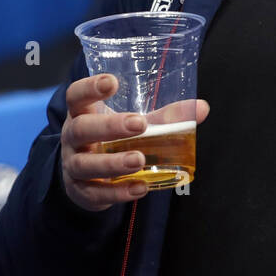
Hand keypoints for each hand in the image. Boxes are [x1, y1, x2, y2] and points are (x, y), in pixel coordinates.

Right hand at [59, 74, 210, 211]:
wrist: (87, 177)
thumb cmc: (112, 140)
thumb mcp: (134, 125)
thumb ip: (165, 117)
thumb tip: (201, 107)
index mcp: (83, 113)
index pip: (76, 95)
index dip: (90, 87)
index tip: (112, 82)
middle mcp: (73, 139)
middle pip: (81, 129)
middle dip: (109, 126)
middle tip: (139, 124)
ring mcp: (73, 166)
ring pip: (85, 164)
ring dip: (113, 163)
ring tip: (139, 160)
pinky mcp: (81, 191)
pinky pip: (96, 193)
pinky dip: (118, 192)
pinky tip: (140, 188)